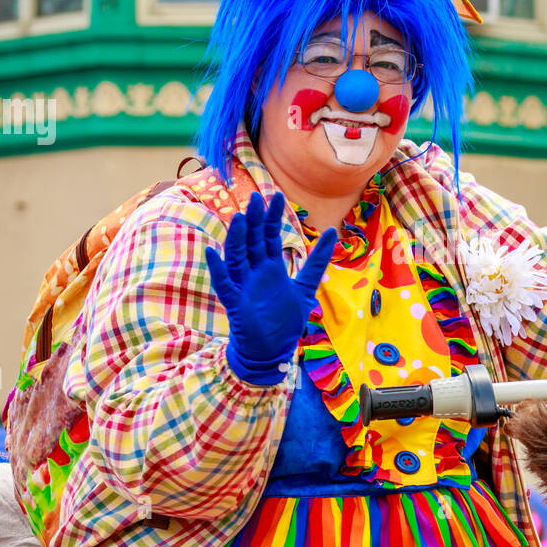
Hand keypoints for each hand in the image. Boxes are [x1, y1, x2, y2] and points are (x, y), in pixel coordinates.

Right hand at [205, 191, 337, 384]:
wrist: (271, 350)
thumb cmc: (285, 319)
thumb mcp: (306, 286)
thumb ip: (317, 260)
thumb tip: (333, 232)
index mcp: (271, 267)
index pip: (269, 235)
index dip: (271, 217)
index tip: (276, 196)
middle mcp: (255, 273)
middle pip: (252, 241)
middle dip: (254, 220)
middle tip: (256, 197)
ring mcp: (244, 286)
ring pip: (237, 257)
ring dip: (236, 238)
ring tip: (238, 218)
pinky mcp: (236, 303)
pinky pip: (224, 284)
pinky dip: (218, 269)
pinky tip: (213, 253)